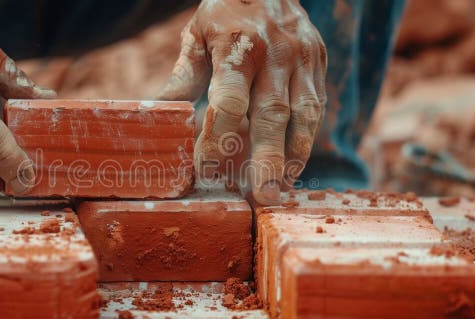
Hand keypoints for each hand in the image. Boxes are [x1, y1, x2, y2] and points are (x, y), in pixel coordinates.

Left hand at [158, 0, 326, 204]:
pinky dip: (306, 140)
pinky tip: (293, 165)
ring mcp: (303, 59)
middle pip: (272, 115)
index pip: (229, 101)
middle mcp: (276, 53)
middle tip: (261, 197)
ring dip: (293, 157)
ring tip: (280, 189)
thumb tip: (155, 115)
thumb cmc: (224, 14)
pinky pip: (315, 108)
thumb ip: (183, 78)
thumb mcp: (197, 38)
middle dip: (267, 160)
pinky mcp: (319, 65)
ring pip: (303, 116)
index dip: (218, 138)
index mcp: (239, 45)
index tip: (206, 170)